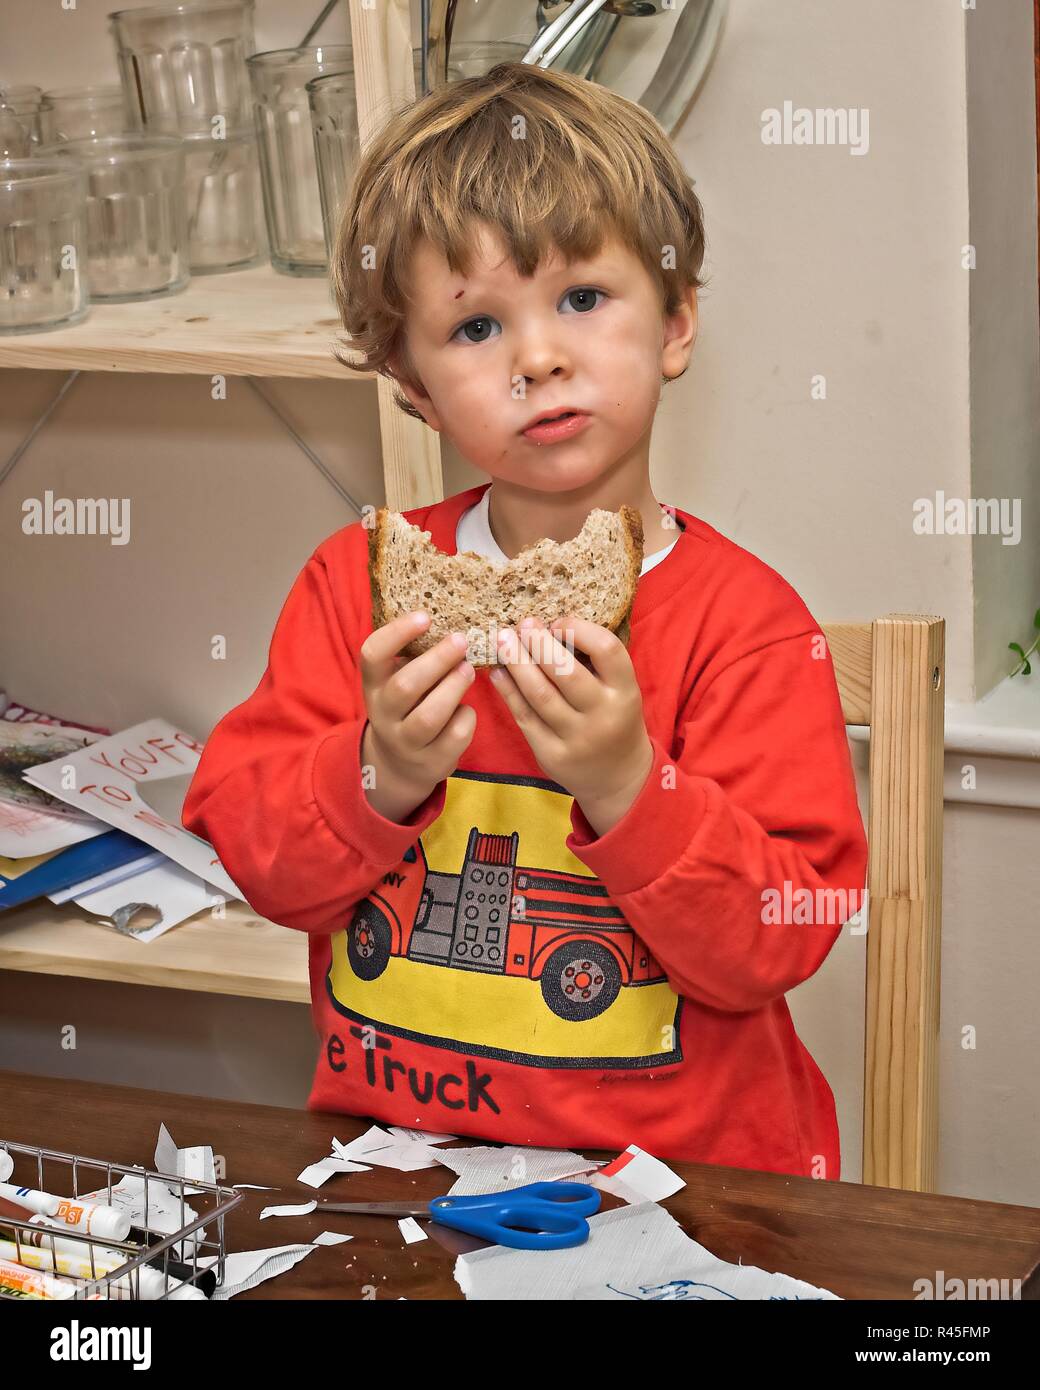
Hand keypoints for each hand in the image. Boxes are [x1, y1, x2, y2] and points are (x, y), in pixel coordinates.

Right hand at [359, 612, 476, 821]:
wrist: (400, 763)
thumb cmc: (407, 706)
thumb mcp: (397, 680)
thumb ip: (414, 656)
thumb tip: (453, 615)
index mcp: (373, 684)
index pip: (372, 654)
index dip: (397, 633)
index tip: (425, 616)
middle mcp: (384, 713)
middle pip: (405, 686)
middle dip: (437, 660)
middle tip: (461, 640)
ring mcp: (406, 740)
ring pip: (430, 716)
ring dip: (454, 689)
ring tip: (469, 670)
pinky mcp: (431, 761)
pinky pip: (454, 736)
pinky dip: (466, 717)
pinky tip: (466, 708)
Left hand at [489, 614, 653, 835]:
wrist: (618, 778)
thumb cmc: (615, 720)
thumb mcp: (620, 692)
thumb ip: (594, 665)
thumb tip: (547, 627)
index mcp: (626, 692)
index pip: (606, 650)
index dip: (579, 629)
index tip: (559, 622)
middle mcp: (603, 715)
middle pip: (565, 672)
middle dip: (538, 643)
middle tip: (521, 624)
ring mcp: (576, 738)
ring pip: (539, 694)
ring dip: (516, 663)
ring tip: (502, 640)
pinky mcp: (552, 755)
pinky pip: (525, 717)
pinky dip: (508, 692)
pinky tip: (498, 673)